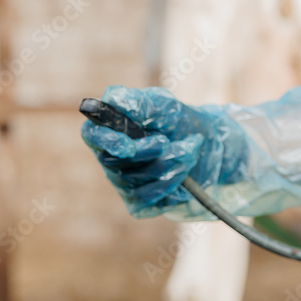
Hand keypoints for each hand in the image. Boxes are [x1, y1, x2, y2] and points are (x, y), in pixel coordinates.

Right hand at [81, 85, 248, 216]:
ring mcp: (125, 183)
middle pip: (114, 162)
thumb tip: (113, 98)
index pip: (91, 135)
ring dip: (168, 164)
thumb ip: (140, 102)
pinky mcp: (142, 202)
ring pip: (135, 181)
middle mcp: (112, 158)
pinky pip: (149, 199)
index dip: (105, 141)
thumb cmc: (180, 122)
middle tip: (168, 141)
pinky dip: (172, 183)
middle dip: (146, 152)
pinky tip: (185, 169)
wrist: (209, 146)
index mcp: (110, 130)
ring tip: (188, 148)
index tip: (127, 145)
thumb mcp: (165, 106)